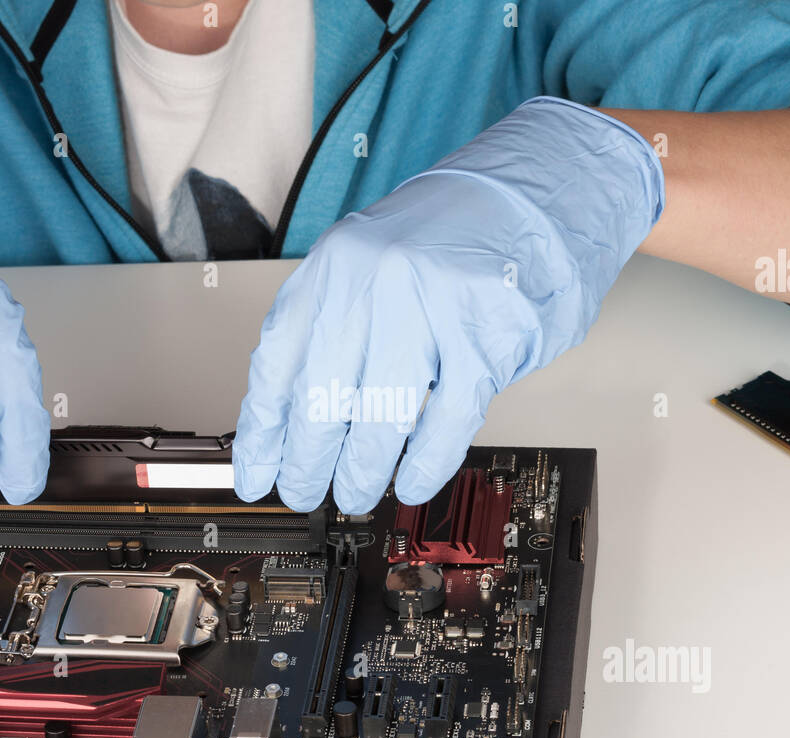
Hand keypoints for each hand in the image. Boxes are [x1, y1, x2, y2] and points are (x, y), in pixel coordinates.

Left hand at [233, 98, 662, 512]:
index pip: (279, 362)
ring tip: (355, 494)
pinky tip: (410, 482)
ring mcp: (431, 308)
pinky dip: (424, 463)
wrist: (536, 191)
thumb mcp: (369, 264)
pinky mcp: (486, 336)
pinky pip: (445, 421)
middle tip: (304, 493)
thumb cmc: (449, 238)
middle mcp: (374, 282)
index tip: (253, 474)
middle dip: (306, 462)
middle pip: (321, 397)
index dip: (262, 431)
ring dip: (361, 472)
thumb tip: (296, 422)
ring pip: (378, 418)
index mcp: (334, 266)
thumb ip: (333, 327)